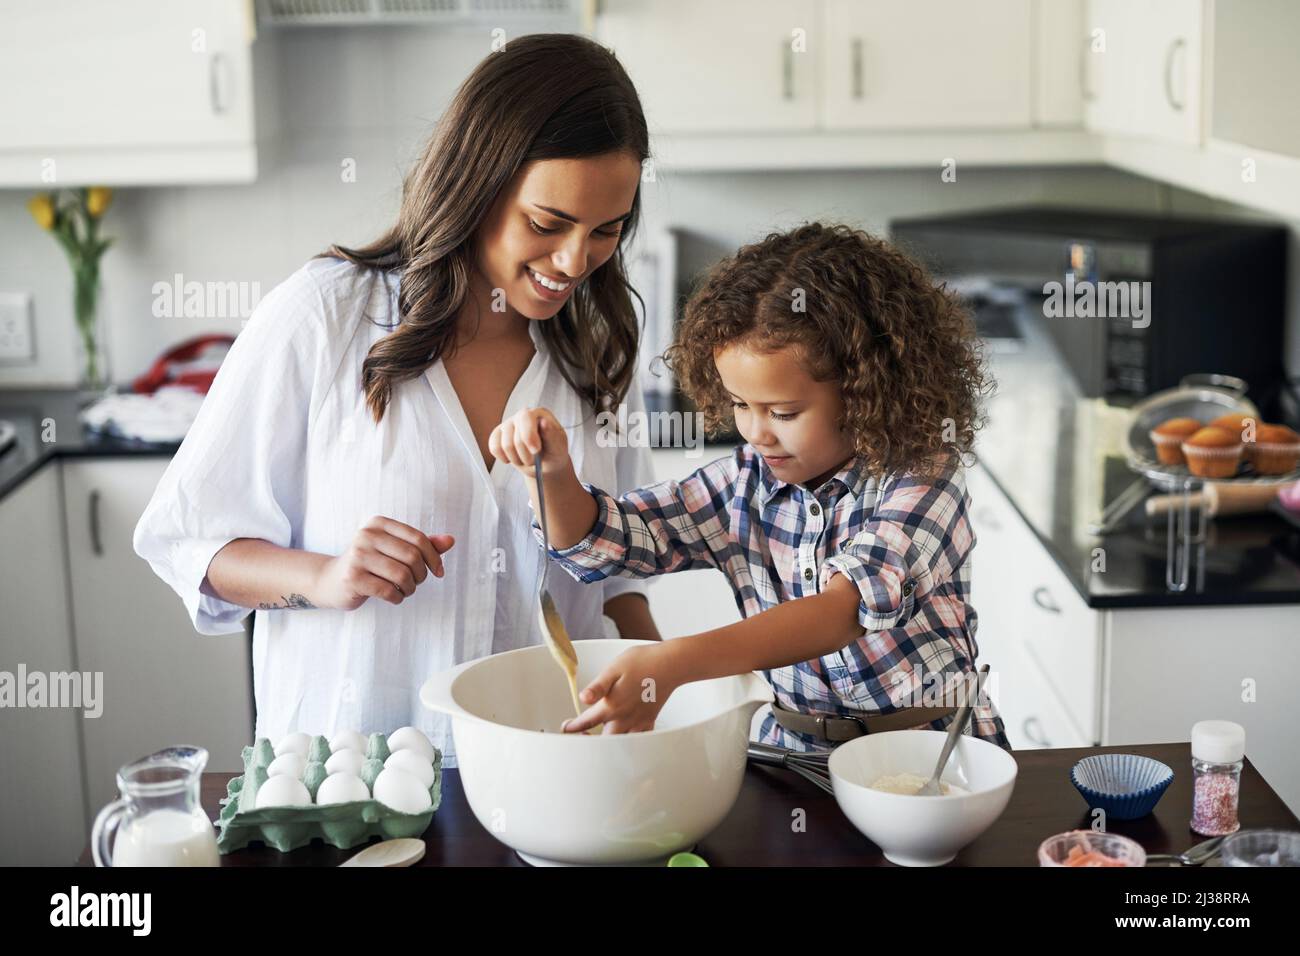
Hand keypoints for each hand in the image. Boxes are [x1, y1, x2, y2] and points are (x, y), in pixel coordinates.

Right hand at [314, 516, 454, 609]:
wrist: (331, 581)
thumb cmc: (370, 565)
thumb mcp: (394, 550)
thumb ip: (422, 545)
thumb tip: (451, 540)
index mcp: (379, 524)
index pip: (418, 538)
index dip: (434, 558)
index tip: (438, 572)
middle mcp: (366, 535)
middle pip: (412, 557)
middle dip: (421, 575)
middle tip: (416, 583)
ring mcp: (358, 556)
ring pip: (402, 575)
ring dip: (410, 588)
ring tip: (405, 590)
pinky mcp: (353, 578)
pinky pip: (389, 591)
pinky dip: (397, 597)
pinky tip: (393, 597)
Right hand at [488, 406, 571, 477]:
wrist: (546, 463)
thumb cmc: (554, 452)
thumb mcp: (559, 446)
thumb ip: (552, 435)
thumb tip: (544, 422)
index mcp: (538, 413)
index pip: (526, 418)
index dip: (528, 436)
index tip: (536, 451)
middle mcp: (521, 415)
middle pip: (514, 438)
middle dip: (525, 455)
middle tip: (534, 460)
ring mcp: (508, 424)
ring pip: (504, 446)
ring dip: (517, 460)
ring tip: (526, 460)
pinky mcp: (498, 435)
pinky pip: (494, 448)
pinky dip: (504, 458)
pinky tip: (514, 458)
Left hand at [562, 644, 680, 733]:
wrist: (671, 664)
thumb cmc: (642, 662)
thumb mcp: (614, 668)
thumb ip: (598, 687)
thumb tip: (582, 698)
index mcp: (612, 706)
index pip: (587, 722)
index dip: (572, 727)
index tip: (565, 728)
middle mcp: (625, 718)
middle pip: (603, 740)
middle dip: (590, 741)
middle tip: (580, 736)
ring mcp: (639, 721)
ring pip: (621, 743)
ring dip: (608, 744)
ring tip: (599, 738)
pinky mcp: (649, 719)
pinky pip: (639, 739)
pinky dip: (630, 742)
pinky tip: (625, 737)